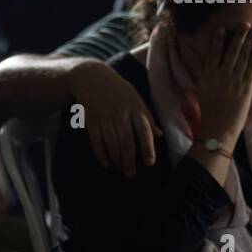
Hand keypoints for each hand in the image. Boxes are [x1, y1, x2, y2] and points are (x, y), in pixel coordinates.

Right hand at [69, 60, 162, 177]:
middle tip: (131, 174)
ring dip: (116, 159)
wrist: (92, 77)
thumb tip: (160, 135)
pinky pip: (96, 140)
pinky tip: (106, 162)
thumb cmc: (119, 90)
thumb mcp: (136, 99)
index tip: (149, 162)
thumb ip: (147, 118)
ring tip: (120, 169)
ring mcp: (104, 116)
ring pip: (111, 142)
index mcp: (135, 107)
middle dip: (129, 159)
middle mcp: (120, 113)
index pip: (143, 130)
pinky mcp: (91, 119)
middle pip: (125, 140)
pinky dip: (100, 153)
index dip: (147, 147)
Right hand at [197, 24, 251, 146]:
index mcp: (208, 76)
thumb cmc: (210, 111)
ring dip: (249, 41)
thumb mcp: (204, 90)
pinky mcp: (246, 87)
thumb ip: (210, 77)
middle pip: (232, 51)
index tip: (222, 29)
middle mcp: (221, 75)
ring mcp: (235, 80)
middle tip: (244, 24)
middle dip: (239, 36)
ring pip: (243, 56)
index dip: (218, 40)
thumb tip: (216, 65)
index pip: (214, 53)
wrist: (218, 128)